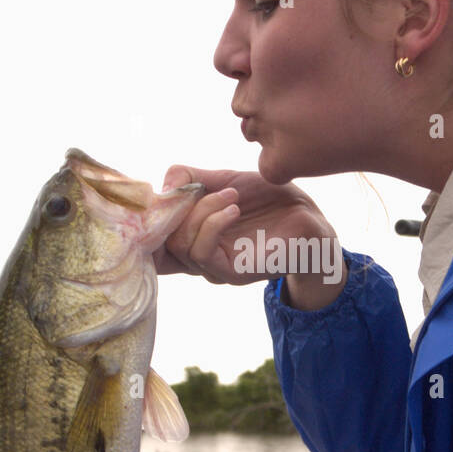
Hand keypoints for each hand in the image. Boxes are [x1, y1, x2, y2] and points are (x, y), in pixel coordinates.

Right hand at [153, 166, 343, 298]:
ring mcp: (213, 267)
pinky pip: (202, 252)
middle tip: (204, 185)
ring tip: (232, 194)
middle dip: (177, 206)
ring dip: (203, 210)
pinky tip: (233, 208)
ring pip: (181, 243)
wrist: (309, 219)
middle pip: (160, 238)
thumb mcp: (224, 179)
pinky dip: (212, 224)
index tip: (158, 192)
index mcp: (191, 235)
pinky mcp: (232, 273)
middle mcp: (197, 256)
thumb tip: (163, 183)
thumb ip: (191, 178)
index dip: (144, 219)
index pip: (150, 241)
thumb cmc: (268, 201)